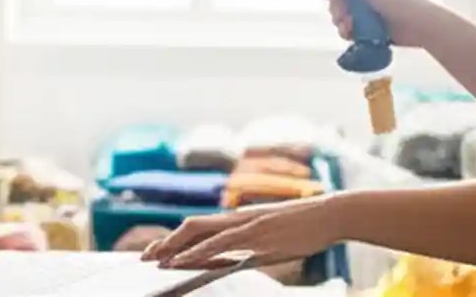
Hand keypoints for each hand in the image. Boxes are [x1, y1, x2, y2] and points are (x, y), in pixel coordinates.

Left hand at [140, 199, 339, 269]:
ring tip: (157, 260)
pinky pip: (221, 243)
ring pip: (200, 232)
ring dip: (176, 247)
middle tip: (146, 257)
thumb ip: (250, 247)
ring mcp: (246, 225)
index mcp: (239, 219)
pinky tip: (185, 260)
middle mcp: (237, 218)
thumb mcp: (273, 238)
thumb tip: (232, 261)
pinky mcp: (257, 233)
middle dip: (167, 242)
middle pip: (192, 226)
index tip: (158, 251)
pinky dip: (199, 251)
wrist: (330, 214)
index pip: (200, 227)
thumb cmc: (305, 228)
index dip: (176, 239)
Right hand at [318, 0, 444, 49]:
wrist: (419, 26)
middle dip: (335, 7)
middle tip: (341, 15)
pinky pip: (349, 29)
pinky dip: (346, 32)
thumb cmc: (398, 1)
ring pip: (341, 15)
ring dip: (340, 22)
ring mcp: (366, 10)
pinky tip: (350, 35)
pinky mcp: (368, 28)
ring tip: (348, 28)